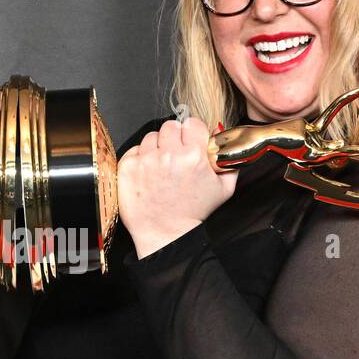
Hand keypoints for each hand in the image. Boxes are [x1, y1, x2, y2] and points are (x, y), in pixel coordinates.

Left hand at [117, 117, 237, 257]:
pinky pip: (135, 149)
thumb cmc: (193, 214)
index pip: (192, 123)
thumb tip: (226, 143)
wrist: (166, 234)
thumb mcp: (224, 190)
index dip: (192, 132)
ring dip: (157, 147)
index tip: (191, 141)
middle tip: (175, 154)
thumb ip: (229, 162)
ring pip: (151, 136)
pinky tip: (148, 173)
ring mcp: (146, 161)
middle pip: (170, 126)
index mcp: (193, 157)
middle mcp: (169, 155)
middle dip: (174, 138)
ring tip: (161, 167)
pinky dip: (141, 158)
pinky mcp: (128, 168)